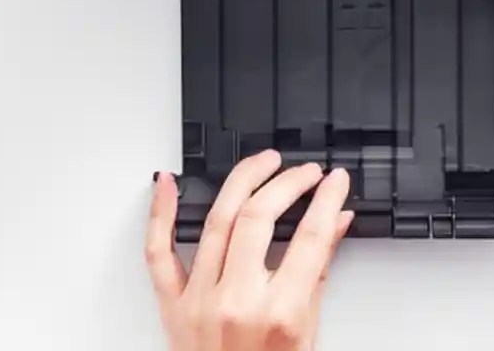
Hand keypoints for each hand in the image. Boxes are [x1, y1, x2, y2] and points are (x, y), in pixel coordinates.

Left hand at [145, 152, 353, 350]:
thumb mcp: (309, 330)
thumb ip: (319, 270)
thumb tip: (335, 224)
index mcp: (279, 314)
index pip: (310, 236)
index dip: (325, 199)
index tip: (334, 180)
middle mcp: (236, 303)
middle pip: (260, 218)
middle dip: (287, 183)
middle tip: (304, 172)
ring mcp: (200, 301)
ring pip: (216, 222)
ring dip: (241, 181)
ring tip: (263, 164)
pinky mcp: (172, 306)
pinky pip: (158, 252)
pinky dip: (159, 214)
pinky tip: (166, 184)